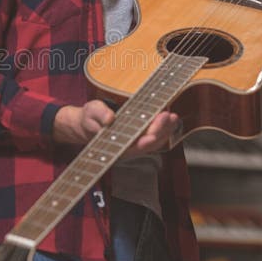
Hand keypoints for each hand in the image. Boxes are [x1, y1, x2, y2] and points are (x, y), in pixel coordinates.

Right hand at [52, 101, 181, 155]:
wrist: (88, 125)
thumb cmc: (89, 119)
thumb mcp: (91, 112)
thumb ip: (100, 114)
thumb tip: (109, 118)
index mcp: (115, 145)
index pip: (134, 145)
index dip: (146, 139)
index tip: (153, 131)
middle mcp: (128, 147)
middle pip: (149, 143)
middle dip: (161, 130)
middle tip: (168, 116)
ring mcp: (135, 143)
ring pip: (155, 141)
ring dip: (166, 130)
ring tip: (173, 117)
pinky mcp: (139, 137)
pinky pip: (155, 135)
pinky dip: (164, 128)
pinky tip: (170, 118)